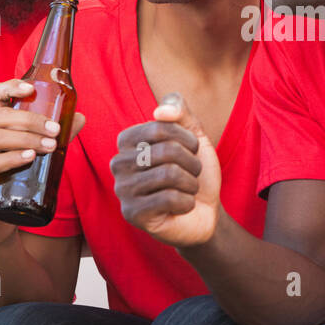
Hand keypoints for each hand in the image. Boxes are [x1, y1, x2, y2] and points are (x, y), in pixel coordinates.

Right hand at [0, 79, 85, 247]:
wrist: (0, 222)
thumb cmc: (18, 183)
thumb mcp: (39, 155)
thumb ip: (56, 137)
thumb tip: (80, 118)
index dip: (8, 87)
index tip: (30, 87)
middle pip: (0, 118)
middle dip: (30, 120)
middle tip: (55, 130)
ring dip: (25, 138)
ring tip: (49, 145)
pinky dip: (11, 158)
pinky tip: (30, 157)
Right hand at [110, 92, 220, 248]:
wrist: (206, 211)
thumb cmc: (194, 172)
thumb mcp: (194, 134)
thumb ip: (179, 110)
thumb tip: (159, 111)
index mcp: (127, 141)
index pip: (161, 126)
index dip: (187, 140)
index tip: (190, 152)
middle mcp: (118, 163)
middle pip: (167, 150)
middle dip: (192, 163)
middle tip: (191, 175)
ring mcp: (122, 190)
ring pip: (169, 174)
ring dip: (190, 183)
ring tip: (187, 190)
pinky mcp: (132, 214)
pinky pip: (169, 199)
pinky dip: (187, 202)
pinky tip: (181, 207)